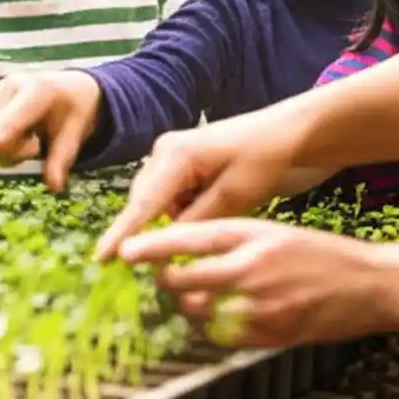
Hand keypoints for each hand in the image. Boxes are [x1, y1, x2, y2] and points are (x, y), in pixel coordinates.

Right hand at [0, 71, 101, 191]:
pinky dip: (0, 141)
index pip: (16, 116)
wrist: (70, 87)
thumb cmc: (74, 109)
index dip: (0, 133)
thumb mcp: (76, 133)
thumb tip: (55, 187)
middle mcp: (11, 85)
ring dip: (8, 148)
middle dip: (16, 152)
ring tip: (29, 135)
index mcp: (39, 90)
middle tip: (37, 145)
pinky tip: (17, 130)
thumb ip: (62, 159)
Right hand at [95, 114, 317, 259]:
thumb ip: (196, 221)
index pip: (141, 203)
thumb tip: (164, 247)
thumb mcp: (234, 195)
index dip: (121, 234)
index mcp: (174, 155)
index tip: (101, 259)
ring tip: (200, 235)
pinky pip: (177, 200)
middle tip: (162, 265)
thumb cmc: (268, 158)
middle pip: (146, 204)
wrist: (297, 133)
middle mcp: (167, 153)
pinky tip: (209, 219)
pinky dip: (187, 216)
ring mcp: (177, 159)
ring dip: (174, 225)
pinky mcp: (191, 168)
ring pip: (162, 205)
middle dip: (150, 232)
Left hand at [119, 219, 384, 346]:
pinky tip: (222, 312)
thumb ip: (231, 240)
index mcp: (253, 235)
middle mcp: (252, 269)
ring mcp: (259, 305)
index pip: (190, 238)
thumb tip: (185, 248)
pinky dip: (212, 324)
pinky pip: (221, 333)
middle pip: (184, 278)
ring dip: (187, 303)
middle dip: (167, 279)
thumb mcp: (275, 231)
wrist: (369, 284)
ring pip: (197, 309)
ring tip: (195, 292)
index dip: (153, 246)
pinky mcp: (268, 334)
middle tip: (164, 274)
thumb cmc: (321, 253)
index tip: (127, 251)